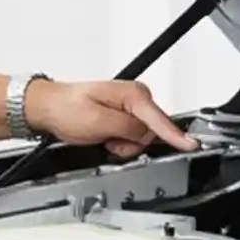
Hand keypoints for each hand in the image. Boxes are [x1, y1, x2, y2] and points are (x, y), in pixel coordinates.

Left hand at [24, 79, 198, 157]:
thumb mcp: (98, 122)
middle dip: (131, 143)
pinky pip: (132, 136)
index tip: (192, 145)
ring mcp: (130, 107)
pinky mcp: (123, 116)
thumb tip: (145, 135)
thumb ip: (128, 129)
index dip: (176, 136)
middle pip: (151, 133)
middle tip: (108, 139)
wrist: (48, 108)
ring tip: (103, 137)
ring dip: (123, 144)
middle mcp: (135, 98)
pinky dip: (119, 142)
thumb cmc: (66, 109)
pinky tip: (105, 137)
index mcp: (133, 95)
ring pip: (141, 138)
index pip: (161, 120)